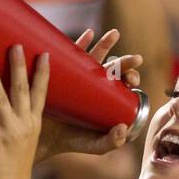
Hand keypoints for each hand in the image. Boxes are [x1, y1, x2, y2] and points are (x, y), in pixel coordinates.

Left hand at [0, 45, 49, 178]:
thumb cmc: (14, 162)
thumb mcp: (23, 138)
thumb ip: (17, 118)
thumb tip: (4, 97)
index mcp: (34, 123)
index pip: (42, 94)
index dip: (44, 74)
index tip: (46, 54)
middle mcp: (24, 124)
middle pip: (23, 91)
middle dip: (20, 67)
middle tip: (17, 46)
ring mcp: (9, 131)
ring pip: (1, 100)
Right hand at [37, 27, 141, 159]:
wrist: (44, 136)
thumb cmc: (73, 141)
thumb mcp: (95, 145)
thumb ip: (111, 142)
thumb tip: (122, 128)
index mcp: (106, 97)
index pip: (123, 84)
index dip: (131, 77)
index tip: (134, 80)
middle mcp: (94, 84)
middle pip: (113, 68)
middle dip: (125, 62)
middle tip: (134, 60)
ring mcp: (78, 76)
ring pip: (95, 56)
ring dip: (106, 43)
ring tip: (115, 34)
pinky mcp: (62, 73)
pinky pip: (71, 53)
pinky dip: (81, 42)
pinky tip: (89, 33)